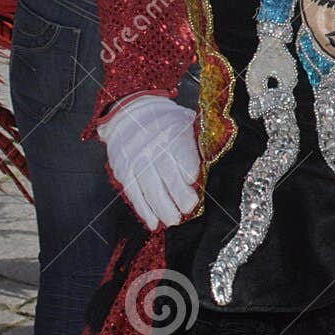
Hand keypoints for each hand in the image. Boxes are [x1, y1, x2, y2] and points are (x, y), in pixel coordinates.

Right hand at [97, 94, 199, 230]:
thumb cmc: (166, 122)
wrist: (130, 111)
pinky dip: (143, 210)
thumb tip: (212, 169)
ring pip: (148, 186)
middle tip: (188, 209)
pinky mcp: (123, 170)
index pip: (181, 151)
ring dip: (161, 207)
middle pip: (166, 172)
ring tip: (173, 220)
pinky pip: (133, 193)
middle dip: (178, 193)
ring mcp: (135, 158)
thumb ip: (197, 144)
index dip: (188, 168)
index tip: (195, 183)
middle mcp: (152, 145)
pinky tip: (154, 223)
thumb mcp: (185, 123)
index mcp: (172, 130)